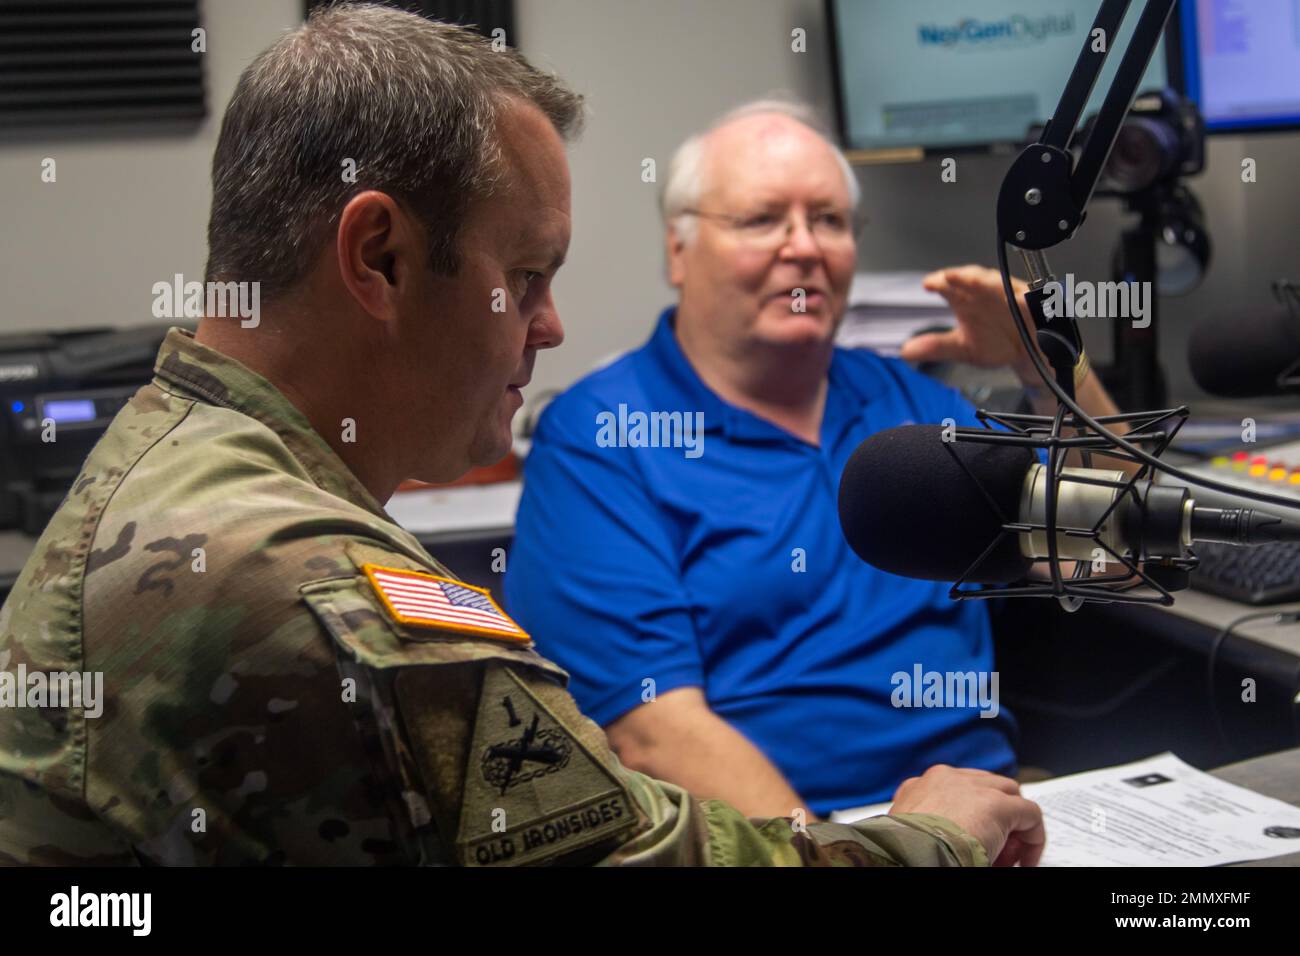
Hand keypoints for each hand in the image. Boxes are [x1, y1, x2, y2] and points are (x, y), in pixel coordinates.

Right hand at [890, 764, 1045, 865]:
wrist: (911, 853)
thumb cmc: (906, 847)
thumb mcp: (912, 827)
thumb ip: (929, 822)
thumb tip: (949, 836)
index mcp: (921, 786)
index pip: (957, 790)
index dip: (971, 817)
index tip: (973, 841)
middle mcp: (947, 779)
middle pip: (985, 788)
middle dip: (995, 817)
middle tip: (995, 850)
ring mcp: (974, 788)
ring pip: (1009, 795)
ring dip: (1013, 824)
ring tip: (1009, 855)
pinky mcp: (998, 804)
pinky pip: (1030, 814)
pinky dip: (1033, 837)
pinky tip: (1026, 860)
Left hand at [901, 265, 1043, 383]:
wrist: (1028, 356)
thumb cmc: (997, 343)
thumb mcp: (963, 347)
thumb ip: (936, 347)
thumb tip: (905, 352)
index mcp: (968, 298)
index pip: (951, 284)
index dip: (940, 282)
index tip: (927, 284)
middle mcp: (988, 293)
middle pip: (976, 278)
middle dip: (964, 277)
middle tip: (949, 277)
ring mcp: (1012, 297)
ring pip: (1002, 284)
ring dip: (990, 282)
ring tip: (975, 281)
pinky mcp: (1035, 306)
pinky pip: (1032, 299)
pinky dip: (1025, 299)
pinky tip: (1018, 299)